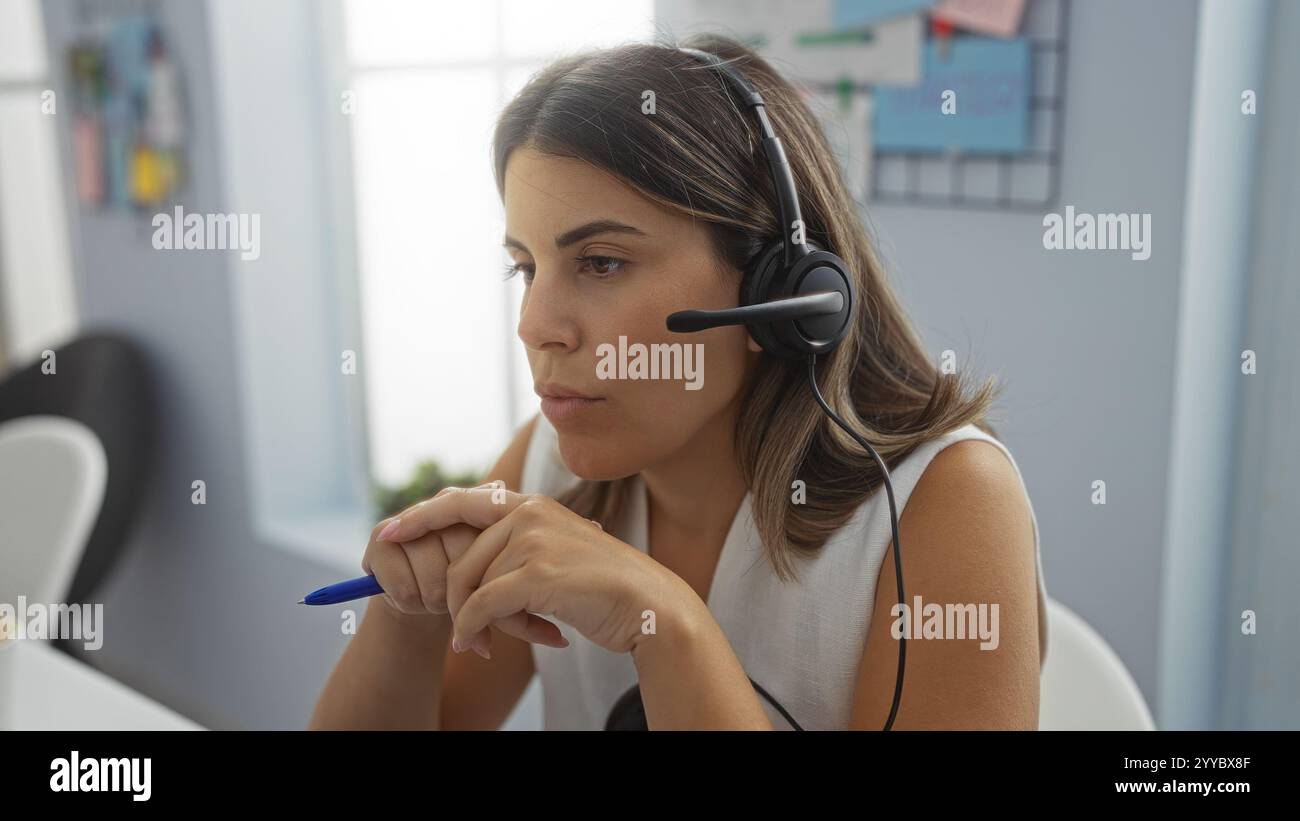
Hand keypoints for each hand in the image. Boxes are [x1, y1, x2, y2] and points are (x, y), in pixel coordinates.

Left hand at [375, 487, 693, 656]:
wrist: (650, 607)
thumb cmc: (602, 591)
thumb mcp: (555, 560)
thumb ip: (516, 554)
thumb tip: (465, 573)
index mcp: (533, 506)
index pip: (461, 501)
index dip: (420, 516)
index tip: (388, 532)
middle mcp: (530, 514)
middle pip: (460, 557)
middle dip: (454, 599)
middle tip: (456, 629)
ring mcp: (535, 540)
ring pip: (471, 586)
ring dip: (475, 623)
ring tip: (492, 642)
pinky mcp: (539, 573)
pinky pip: (482, 605)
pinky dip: (473, 630)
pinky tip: (481, 646)